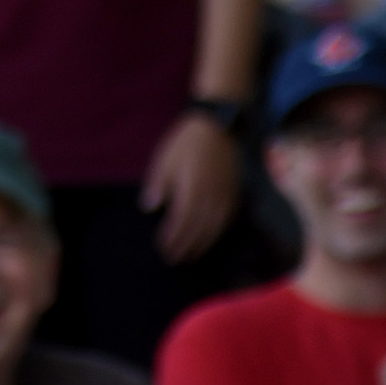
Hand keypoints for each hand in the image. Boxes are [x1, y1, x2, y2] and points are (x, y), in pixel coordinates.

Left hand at [141, 109, 243, 262]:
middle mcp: (210, 196)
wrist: (217, 125)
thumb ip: (158, 185)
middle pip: (198, 229)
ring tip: (191, 255)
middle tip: (175, 259)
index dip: (172, 238)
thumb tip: (149, 208)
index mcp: (190, 188)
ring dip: (202, 244)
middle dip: (186, 246)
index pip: (181, 222)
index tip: (163, 248)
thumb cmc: (186, 142)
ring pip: (214, 228)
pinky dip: (218, 233)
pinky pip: (228, 219)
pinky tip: (211, 238)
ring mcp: (225, 195)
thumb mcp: (164, 160)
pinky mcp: (235, 193)